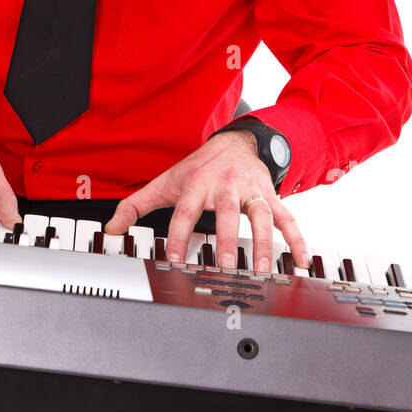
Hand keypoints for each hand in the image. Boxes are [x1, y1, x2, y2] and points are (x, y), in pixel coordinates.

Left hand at [104, 131, 308, 271]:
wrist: (234, 142)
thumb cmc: (198, 168)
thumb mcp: (164, 182)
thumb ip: (136, 206)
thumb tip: (110, 228)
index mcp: (196, 185)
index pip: (185, 213)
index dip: (179, 236)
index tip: (176, 260)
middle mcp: (225, 186)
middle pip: (227, 213)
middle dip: (228, 238)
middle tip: (227, 264)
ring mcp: (251, 191)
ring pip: (261, 216)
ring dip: (265, 243)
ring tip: (263, 269)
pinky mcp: (270, 196)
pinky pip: (288, 217)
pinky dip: (297, 239)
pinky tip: (300, 261)